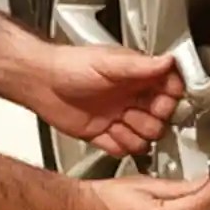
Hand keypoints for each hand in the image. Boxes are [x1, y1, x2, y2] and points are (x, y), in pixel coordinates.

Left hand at [30, 44, 184, 155]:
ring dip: (135, 135)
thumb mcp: (108, 62)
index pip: (168, 90)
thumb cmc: (69, 65)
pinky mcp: (102, 133)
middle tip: (134, 113)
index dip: (169, 99)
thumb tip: (168, 60)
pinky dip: (120, 146)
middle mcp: (129, 97)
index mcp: (135, 77)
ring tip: (119, 124)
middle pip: (160, 118)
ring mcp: (117, 116)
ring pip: (144, 137)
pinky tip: (108, 133)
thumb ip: (139, 66)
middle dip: (152, 120)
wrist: (40, 82)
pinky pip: (123, 148)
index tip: (163, 102)